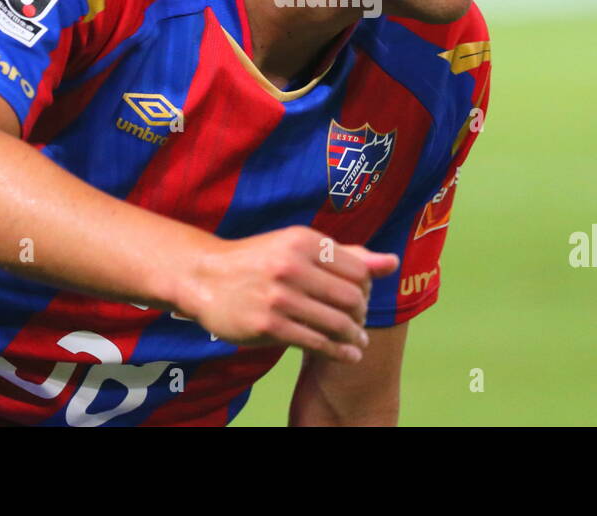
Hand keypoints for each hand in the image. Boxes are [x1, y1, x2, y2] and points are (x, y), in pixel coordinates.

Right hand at [177, 226, 398, 362]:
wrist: (205, 277)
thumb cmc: (260, 260)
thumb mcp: (298, 246)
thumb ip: (345, 255)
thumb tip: (391, 262)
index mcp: (302, 241)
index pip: (357, 270)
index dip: (366, 288)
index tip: (361, 298)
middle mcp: (291, 266)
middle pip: (350, 297)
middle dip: (361, 314)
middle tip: (359, 322)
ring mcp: (279, 297)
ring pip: (336, 323)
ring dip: (354, 337)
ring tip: (359, 341)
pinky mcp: (268, 325)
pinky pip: (315, 343)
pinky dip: (338, 352)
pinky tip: (348, 355)